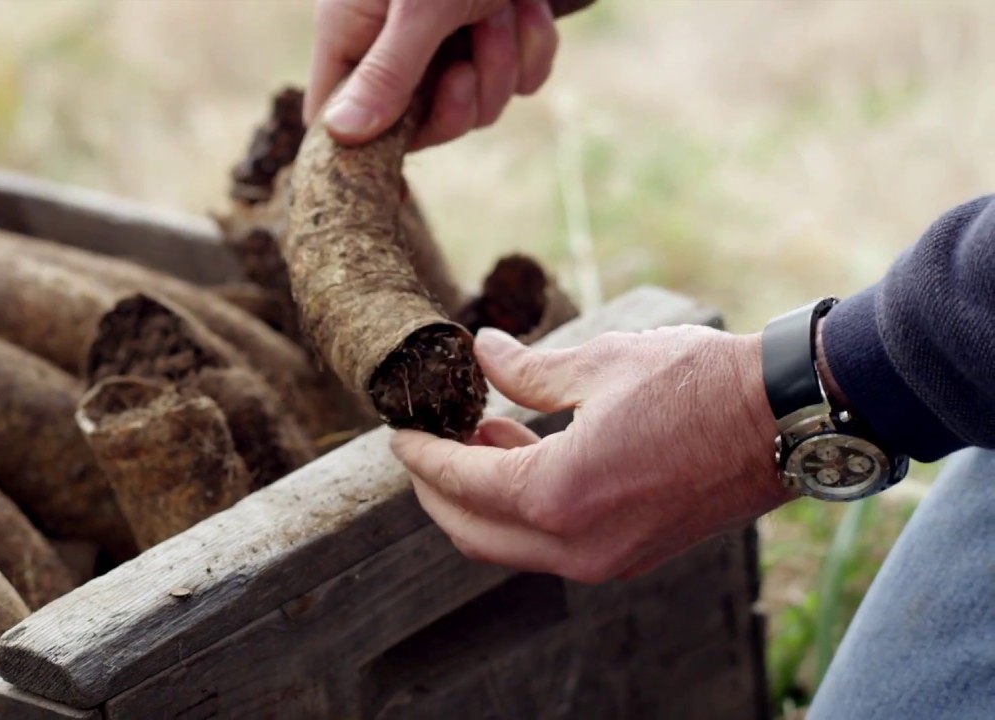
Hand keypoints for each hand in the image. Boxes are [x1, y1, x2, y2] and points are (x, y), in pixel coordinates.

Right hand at [305, 0, 560, 149]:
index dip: (361, 153)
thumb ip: (386, 74)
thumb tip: (337, 138)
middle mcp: (397, 45)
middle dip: (463, 97)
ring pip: (481, 104)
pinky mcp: (498, 35)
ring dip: (505, 59)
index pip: (334, 122)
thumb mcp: (420, 6)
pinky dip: (533, 45)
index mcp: (354, 35)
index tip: (394, 174)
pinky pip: (522, 78)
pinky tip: (529, 3)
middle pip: (424, 127)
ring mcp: (450, 43)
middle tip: (471, 53)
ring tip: (503, 5)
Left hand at [390, 325, 795, 582]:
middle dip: (436, 488)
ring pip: (508, 544)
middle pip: (470, 531)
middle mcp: (575, 545)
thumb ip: (526, 369)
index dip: (421, 456)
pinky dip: (520, 510)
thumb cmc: (697, 384)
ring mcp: (604, 560)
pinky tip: (522, 453)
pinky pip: (548, 544)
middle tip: (426, 440)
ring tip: (476, 435)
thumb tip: (483, 353)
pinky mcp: (627, 555)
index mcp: (558, 494)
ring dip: (479, 498)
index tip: (399, 432)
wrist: (785, 420)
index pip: (459, 482)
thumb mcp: (600, 362)